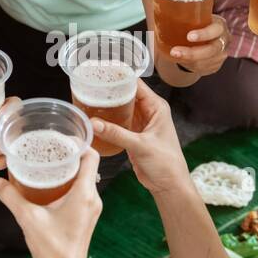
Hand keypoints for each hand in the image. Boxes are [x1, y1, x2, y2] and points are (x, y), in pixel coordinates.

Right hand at [0, 149, 101, 257]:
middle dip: (70, 153)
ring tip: (48, 161)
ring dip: (70, 168)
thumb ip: (11, 197)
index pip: (91, 156)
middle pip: (88, 165)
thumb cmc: (51, 249)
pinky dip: (70, 182)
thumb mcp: (28, 218)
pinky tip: (51, 183)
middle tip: (49, 146)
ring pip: (85, 178)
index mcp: (84, 193)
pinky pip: (82, 190)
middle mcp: (93, 197)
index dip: (80, 143)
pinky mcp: (87, 215)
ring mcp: (92, 207)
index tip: (62, 136)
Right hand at [87, 80, 189, 195]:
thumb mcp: (140, 145)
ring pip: (121, 107)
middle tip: (89, 85)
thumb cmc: (165, 163)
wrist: (169, 185)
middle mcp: (149, 111)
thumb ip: (117, 133)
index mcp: (156, 107)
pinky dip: (108, 120)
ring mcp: (140, 123)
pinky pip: (119, 122)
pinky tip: (94, 117)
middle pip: (126, 94)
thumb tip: (94, 123)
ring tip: (88, 98)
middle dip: (110, 90)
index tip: (101, 73)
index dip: (120, 77)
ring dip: (108, 105)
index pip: (136, 85)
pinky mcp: (133, 134)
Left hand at [142, 0, 230, 75]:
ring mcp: (221, 54)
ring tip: (174, 55)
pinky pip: (204, 69)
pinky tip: (184, 62)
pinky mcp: (216, 65)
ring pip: (206, 62)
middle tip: (175, 51)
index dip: (204, 34)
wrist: (203, 37)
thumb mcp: (185, 12)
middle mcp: (223, 40)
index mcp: (219, 24)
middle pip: (212, 50)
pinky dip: (193, 67)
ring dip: (189, 61)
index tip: (189, 36)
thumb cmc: (193, 22)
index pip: (216, 29)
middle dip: (193, 53)